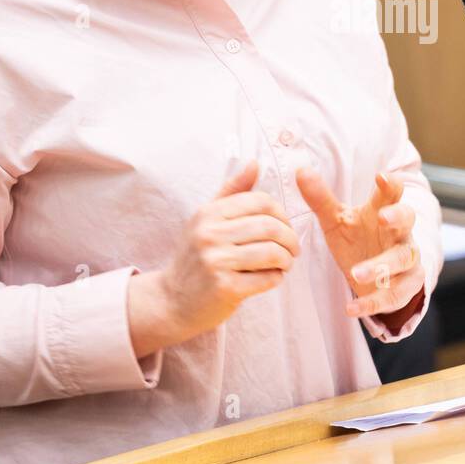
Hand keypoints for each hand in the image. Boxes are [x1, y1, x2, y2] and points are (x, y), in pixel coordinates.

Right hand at [140, 159, 299, 349]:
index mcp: (209, 213)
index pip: (261, 202)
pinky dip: (277, 278)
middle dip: (290, 238)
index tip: (285, 227)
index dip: (282, 214)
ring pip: (272, 252)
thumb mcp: (207, 219)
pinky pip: (266, 278)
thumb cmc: (196, 256)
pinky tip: (272, 277)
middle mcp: (209, 234)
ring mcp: (216, 262)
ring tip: (285, 263)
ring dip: (286, 259)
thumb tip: (255, 163)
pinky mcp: (224, 288)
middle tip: (293, 249)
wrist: (171, 300)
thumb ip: (233, 191)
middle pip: (270, 227)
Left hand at [295, 166, 424, 321]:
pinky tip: (352, 308)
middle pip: (407, 219)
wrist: (376, 276)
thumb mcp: (337, 221)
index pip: (392, 193)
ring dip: (381, 267)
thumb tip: (301, 171)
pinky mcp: (406, 286)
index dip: (390, 185)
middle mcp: (399, 233)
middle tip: (385, 216)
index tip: (381, 176)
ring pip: (401, 259)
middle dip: (398, 216)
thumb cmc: (359, 239)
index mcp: (383, 211)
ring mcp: (406, 259)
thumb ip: (320, 199)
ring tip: (355, 273)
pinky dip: (373, 303)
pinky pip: (394, 295)